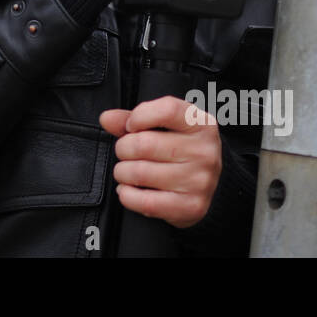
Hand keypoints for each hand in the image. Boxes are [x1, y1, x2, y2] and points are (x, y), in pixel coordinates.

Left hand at [99, 95, 221, 227]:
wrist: (209, 185)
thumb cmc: (181, 149)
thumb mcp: (164, 126)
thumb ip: (135, 118)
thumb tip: (107, 119)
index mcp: (200, 123)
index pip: (167, 110)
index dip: (139, 116)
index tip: (131, 125)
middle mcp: (204, 151)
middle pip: (144, 144)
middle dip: (123, 148)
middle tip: (126, 152)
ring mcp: (199, 180)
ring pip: (140, 173)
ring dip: (122, 172)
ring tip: (127, 170)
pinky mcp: (191, 206)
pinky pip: (145, 202)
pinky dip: (127, 195)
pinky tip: (129, 189)